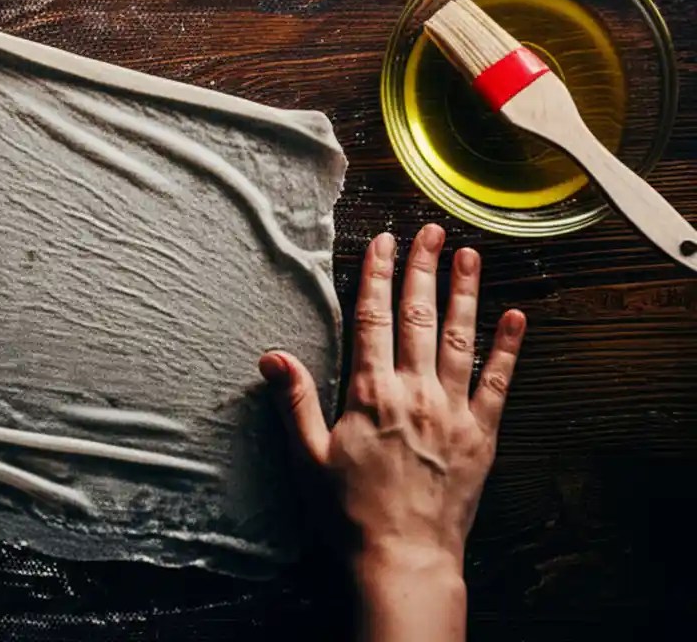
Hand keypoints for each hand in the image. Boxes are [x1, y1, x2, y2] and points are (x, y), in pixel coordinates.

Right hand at [259, 224, 525, 640]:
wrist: (402, 558)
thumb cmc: (348, 513)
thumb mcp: (307, 457)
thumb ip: (295, 401)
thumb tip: (272, 356)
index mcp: (370, 393)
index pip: (373, 319)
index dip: (378, 276)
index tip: (384, 243)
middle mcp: (415, 392)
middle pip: (418, 316)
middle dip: (423, 269)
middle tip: (431, 232)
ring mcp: (453, 410)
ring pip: (460, 337)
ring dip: (464, 293)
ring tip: (469, 255)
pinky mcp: (482, 434)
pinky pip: (499, 382)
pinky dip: (508, 347)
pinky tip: (516, 316)